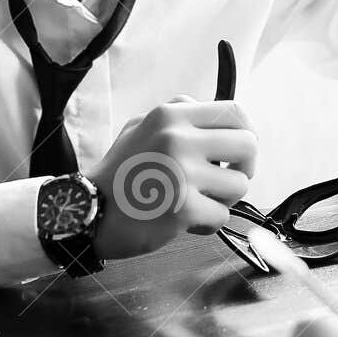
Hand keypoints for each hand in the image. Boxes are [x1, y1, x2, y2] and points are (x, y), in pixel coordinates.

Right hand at [91, 95, 257, 259]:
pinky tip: (186, 221)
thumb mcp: (142, 126)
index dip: (246, 132)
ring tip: (197, 201)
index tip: (237, 151)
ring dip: (223, 198)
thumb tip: (223, 121)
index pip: (235, 113)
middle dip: (242, 166)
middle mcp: (178, 139)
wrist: (88, 211)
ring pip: (239, 185)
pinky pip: (222, 216)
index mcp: (171, 115)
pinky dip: (208, 223)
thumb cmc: (120, 172)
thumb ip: (180, 116)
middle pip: (248, 145)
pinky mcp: (183, 209)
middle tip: (223, 179)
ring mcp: (182, 174)